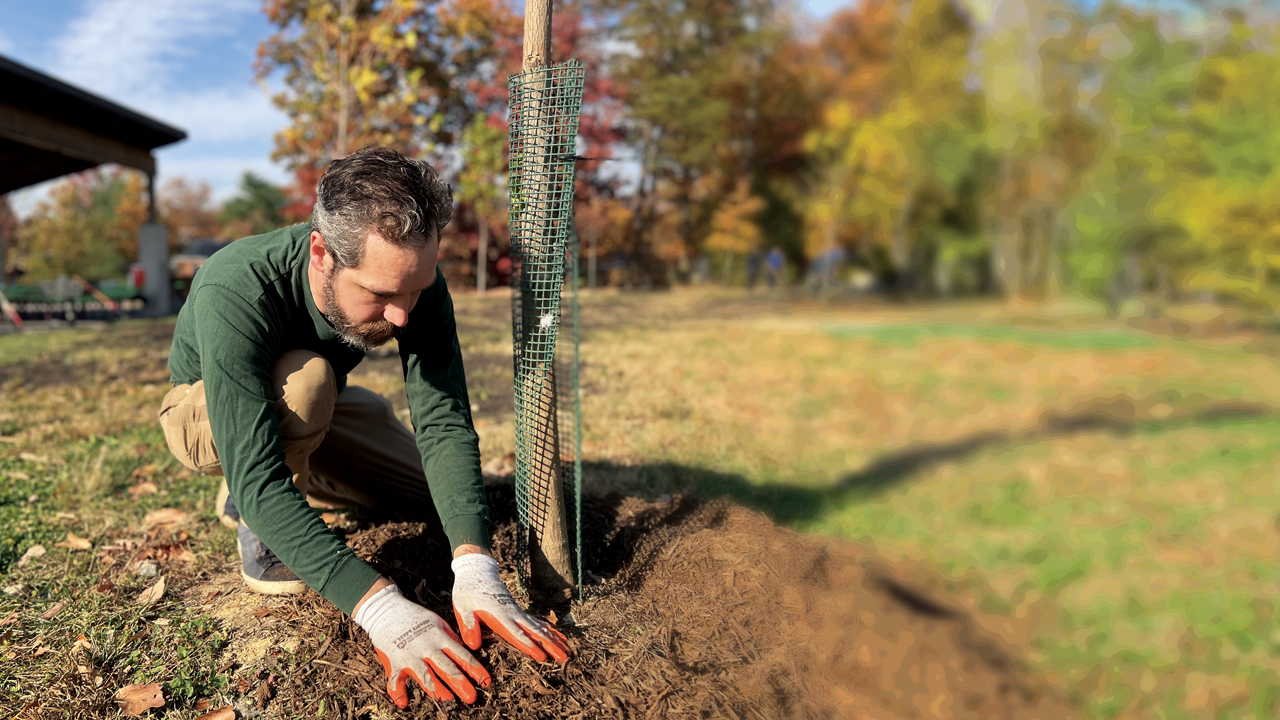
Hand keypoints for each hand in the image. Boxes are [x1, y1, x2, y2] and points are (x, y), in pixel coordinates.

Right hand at [353, 584, 491, 705]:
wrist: (386, 610)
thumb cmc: (415, 617)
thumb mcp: (437, 622)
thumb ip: (451, 638)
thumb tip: (466, 651)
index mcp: (440, 637)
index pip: (461, 655)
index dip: (474, 669)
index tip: (485, 681)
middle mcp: (427, 647)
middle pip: (446, 667)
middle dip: (460, 682)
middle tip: (472, 697)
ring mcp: (410, 655)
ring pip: (425, 675)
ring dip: (437, 689)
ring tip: (448, 700)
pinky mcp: (394, 661)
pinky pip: (395, 680)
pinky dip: (398, 692)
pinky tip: (404, 704)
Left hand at [451, 553, 570, 662]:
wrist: (478, 571)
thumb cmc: (468, 591)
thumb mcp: (462, 608)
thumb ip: (469, 626)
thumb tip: (473, 645)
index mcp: (499, 616)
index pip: (517, 634)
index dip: (529, 646)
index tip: (542, 656)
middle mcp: (513, 614)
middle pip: (535, 632)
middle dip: (550, 645)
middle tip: (565, 656)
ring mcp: (518, 612)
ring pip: (540, 628)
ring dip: (554, 640)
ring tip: (567, 650)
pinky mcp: (519, 611)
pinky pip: (537, 622)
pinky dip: (549, 630)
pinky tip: (559, 637)